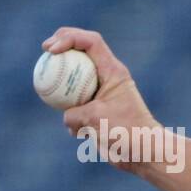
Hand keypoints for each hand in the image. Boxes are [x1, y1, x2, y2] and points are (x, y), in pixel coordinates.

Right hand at [42, 28, 160, 173]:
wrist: (145, 153)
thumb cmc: (127, 133)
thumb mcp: (96, 119)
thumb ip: (74, 113)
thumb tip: (65, 117)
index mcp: (113, 71)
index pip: (91, 42)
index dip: (69, 37)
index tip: (52, 49)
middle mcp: (108, 77)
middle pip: (82, 51)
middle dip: (62, 45)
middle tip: (45, 51)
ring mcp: (102, 92)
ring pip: (76, 78)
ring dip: (63, 84)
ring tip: (52, 94)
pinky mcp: (97, 109)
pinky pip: (77, 104)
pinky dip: (71, 115)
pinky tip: (77, 132)